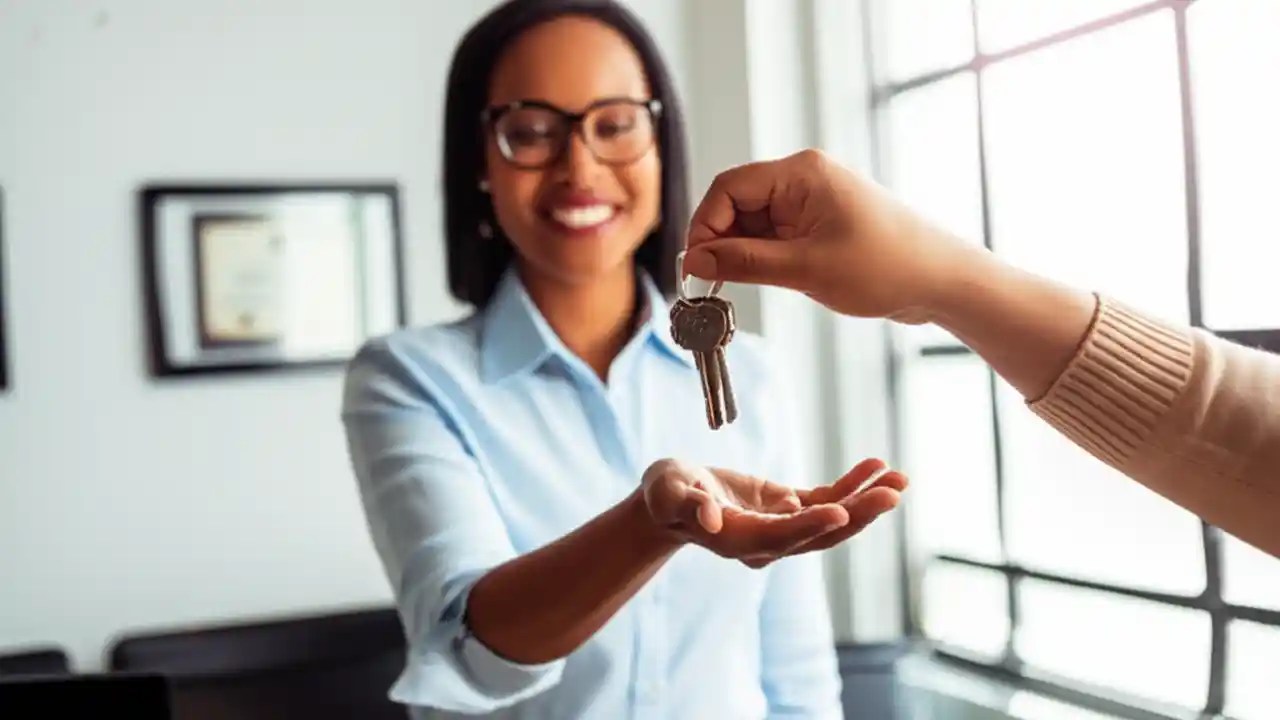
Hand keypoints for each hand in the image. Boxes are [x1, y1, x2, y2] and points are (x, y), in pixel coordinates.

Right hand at [640, 457, 906, 567]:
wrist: (671, 503)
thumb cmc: (666, 495)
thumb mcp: (667, 493)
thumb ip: (686, 503)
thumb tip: (709, 517)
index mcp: (739, 540)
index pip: (780, 536)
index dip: (810, 525)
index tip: (842, 510)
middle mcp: (768, 542)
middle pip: (819, 534)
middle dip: (858, 515)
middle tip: (893, 492)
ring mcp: (782, 528)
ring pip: (831, 519)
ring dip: (866, 501)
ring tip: (900, 478)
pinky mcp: (789, 511)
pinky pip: (827, 499)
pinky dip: (852, 485)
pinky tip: (876, 466)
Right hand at [682, 149, 980, 323]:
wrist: (942, 281)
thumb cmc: (886, 267)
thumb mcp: (806, 268)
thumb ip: (744, 262)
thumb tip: (695, 261)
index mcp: (801, 173)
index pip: (729, 188)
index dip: (705, 226)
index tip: (697, 266)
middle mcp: (804, 179)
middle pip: (737, 203)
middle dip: (720, 241)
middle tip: (710, 283)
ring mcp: (813, 202)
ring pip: (754, 223)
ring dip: (742, 253)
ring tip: (739, 286)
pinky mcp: (821, 225)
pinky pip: (775, 236)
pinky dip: (762, 258)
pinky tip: (766, 281)